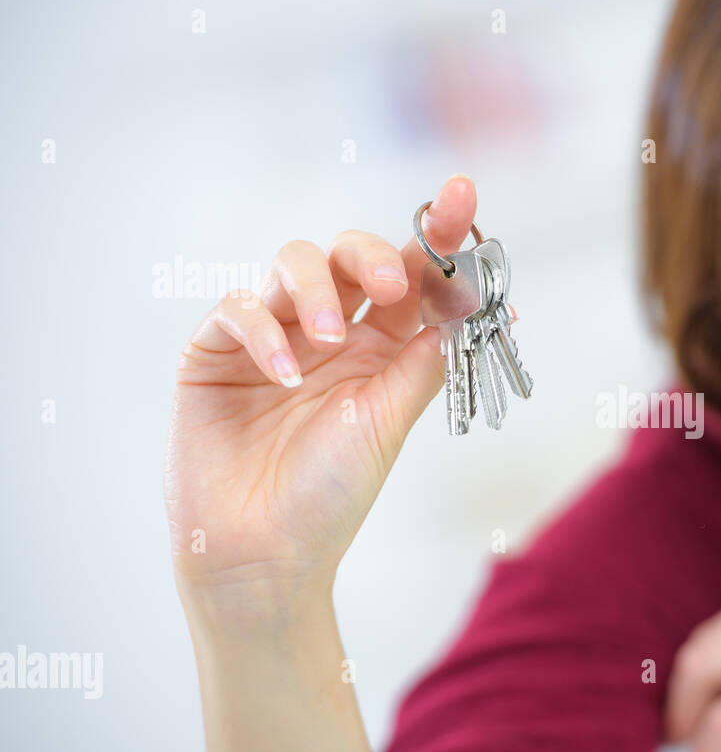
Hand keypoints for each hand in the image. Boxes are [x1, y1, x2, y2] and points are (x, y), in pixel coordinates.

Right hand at [164, 175, 477, 600]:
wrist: (262, 556)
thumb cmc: (330, 496)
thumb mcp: (388, 424)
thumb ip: (422, 363)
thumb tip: (473, 307)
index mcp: (380, 349)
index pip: (412, 279)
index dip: (439, 238)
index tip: (463, 195)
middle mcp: (329, 333)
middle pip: (352, 255)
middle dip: (375, 253)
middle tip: (391, 283)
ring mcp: (272, 337)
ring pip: (294, 264)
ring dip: (319, 289)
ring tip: (330, 342)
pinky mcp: (216, 352)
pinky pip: (238, 309)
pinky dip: (263, 330)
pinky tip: (284, 374)